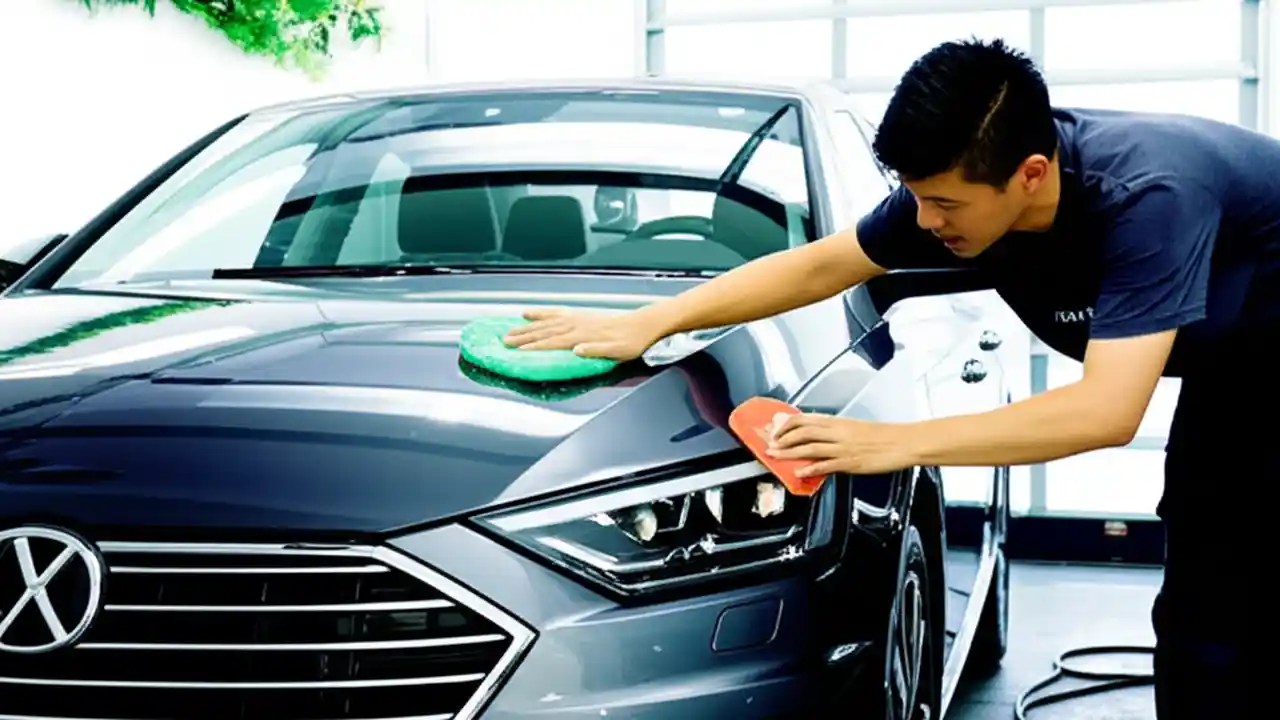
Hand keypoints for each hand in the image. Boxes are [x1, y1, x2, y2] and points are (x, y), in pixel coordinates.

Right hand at [503, 308, 662, 360]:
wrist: (641, 326)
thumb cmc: (629, 343)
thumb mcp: (617, 351)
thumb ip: (597, 349)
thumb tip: (577, 350)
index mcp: (582, 336)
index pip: (553, 342)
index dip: (534, 347)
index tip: (516, 351)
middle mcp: (576, 326)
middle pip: (544, 331)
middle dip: (523, 337)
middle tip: (504, 341)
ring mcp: (576, 319)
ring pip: (546, 323)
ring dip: (526, 327)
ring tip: (509, 331)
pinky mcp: (579, 315)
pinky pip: (555, 313)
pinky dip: (540, 313)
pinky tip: (529, 313)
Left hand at [766, 413, 915, 475]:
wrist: (902, 442)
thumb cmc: (882, 436)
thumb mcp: (854, 428)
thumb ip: (835, 432)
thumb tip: (818, 437)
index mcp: (838, 422)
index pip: (805, 419)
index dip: (787, 425)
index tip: (776, 430)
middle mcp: (838, 433)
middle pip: (803, 432)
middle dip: (782, 439)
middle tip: (769, 445)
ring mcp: (843, 448)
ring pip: (810, 447)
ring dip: (790, 452)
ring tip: (775, 456)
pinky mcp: (851, 462)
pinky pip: (827, 465)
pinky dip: (811, 468)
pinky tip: (799, 472)